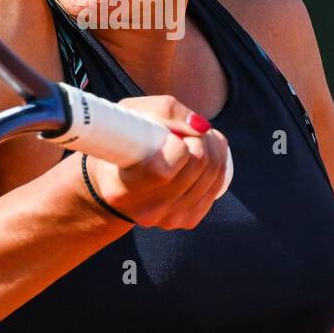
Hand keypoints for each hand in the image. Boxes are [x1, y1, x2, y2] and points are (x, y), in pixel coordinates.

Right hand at [82, 95, 229, 228]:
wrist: (116, 182)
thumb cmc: (121, 142)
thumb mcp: (130, 114)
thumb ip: (164, 111)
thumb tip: (202, 126)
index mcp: (121, 189)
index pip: (162, 170)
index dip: (176, 144)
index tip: (168, 135)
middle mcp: (145, 210)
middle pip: (197, 167)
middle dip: (199, 138)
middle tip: (183, 130)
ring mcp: (168, 219)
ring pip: (213, 175)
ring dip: (212, 147)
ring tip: (192, 137)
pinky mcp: (187, 221)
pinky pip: (217, 187)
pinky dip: (217, 164)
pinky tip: (201, 154)